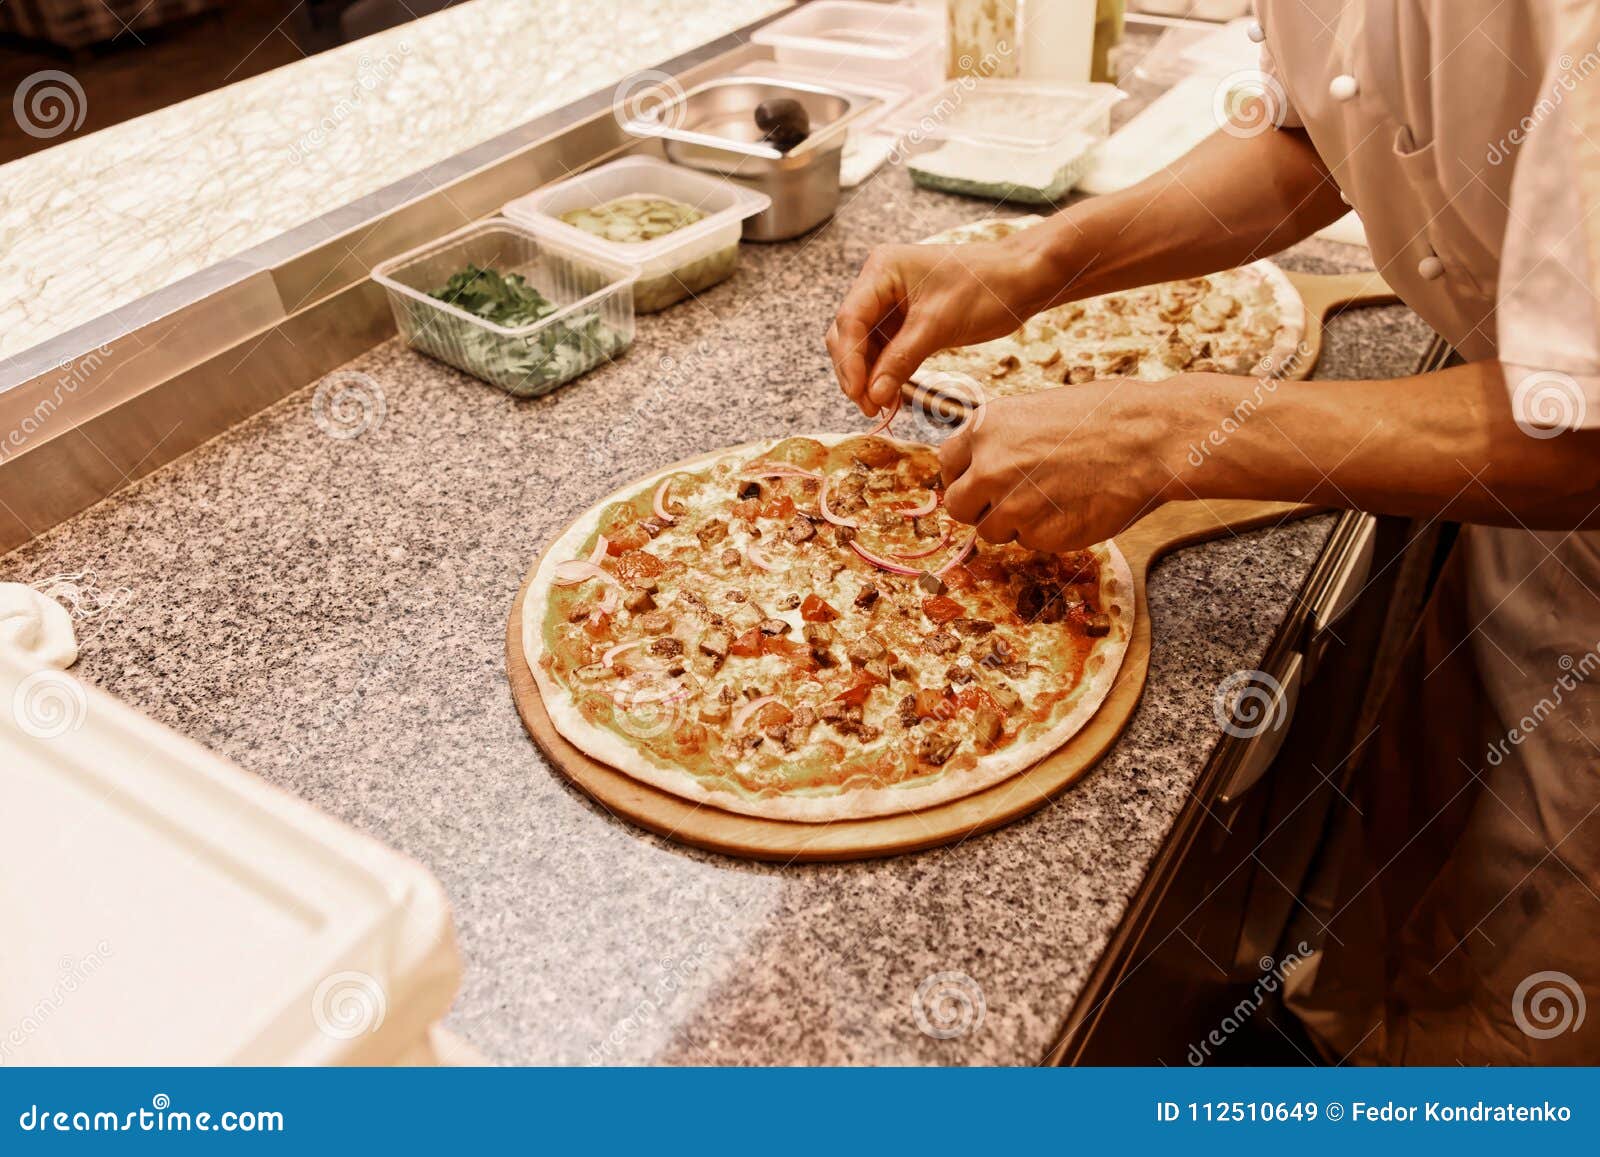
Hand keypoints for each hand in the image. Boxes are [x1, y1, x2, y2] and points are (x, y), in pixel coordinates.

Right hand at [826, 239, 1048, 415]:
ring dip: (868, 377)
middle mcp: (879, 283)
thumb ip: (901, 359)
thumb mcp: (939, 324)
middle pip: (849, 333)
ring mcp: (890, 302)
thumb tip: (873, 394)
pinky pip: (883, 351)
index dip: (849, 360)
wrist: (1022, 280)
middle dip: (855, 371)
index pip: (850, 319)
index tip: (857, 393)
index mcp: (882, 270)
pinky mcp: (905, 321)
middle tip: (869, 407)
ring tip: (881, 406)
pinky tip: (890, 395)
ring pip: (863, 346)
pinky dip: (884, 373)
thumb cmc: (986, 287)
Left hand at [939, 382, 1182, 552]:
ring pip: (991, 531)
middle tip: (1012, 500)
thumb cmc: (1103, 416)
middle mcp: (989, 467)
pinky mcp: (1039, 535)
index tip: (981, 481)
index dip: (965, 476)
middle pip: (958, 506)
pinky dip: (1045, 534)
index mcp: (985, 427)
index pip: (947, 464)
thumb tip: (978, 466)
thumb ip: (1001, 440)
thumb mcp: (1036, 411)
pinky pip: (1028, 543)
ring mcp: (1012, 505)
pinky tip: (1073, 509)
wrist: (1150, 438)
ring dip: (1015, 523)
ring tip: (1055, 499)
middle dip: (980, 507)